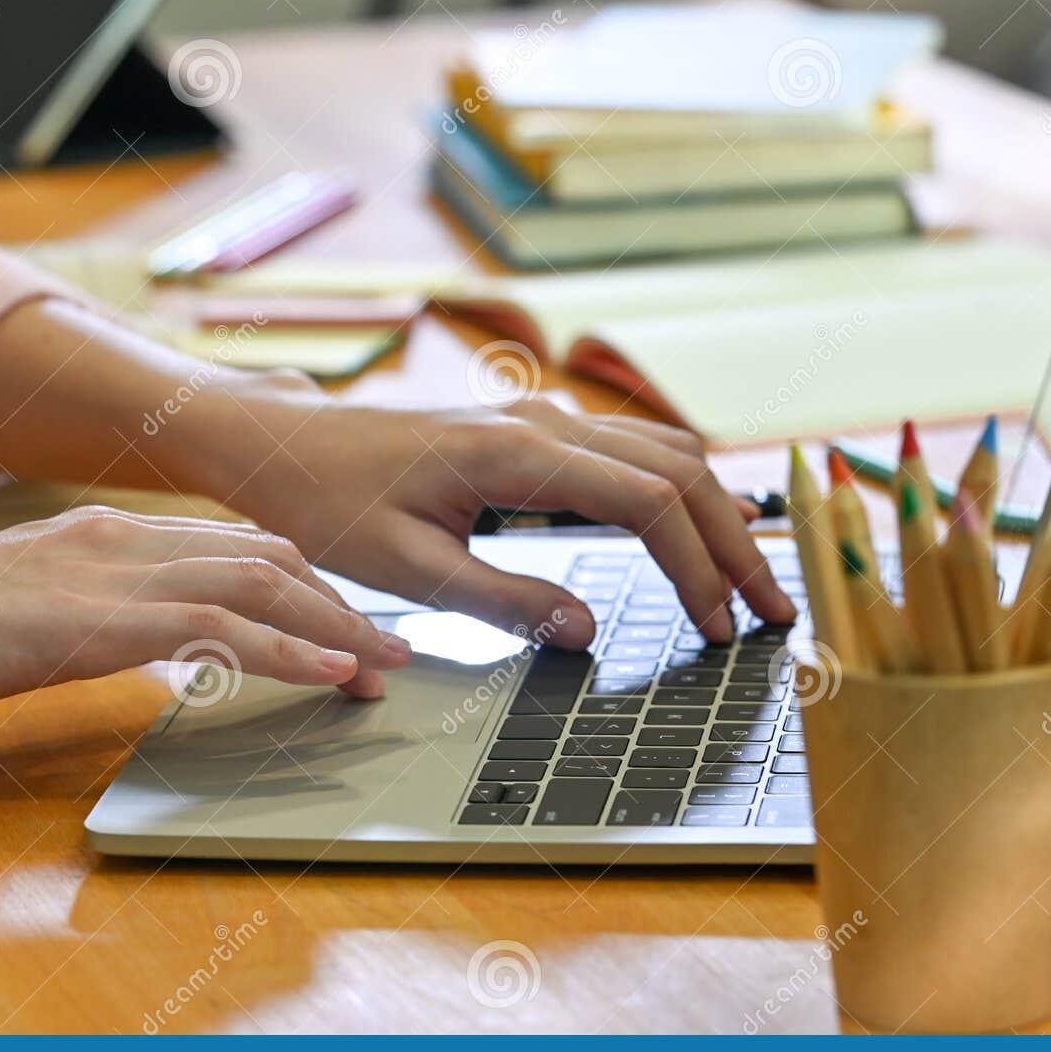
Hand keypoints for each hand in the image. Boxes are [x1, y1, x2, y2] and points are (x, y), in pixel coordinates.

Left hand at [0, 298, 794, 647]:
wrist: (279, 442)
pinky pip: (628, 450)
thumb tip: (586, 633)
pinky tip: (692, 530)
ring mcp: (537, 418)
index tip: (719, 630)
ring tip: (748, 581)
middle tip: (771, 615)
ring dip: (711, 513)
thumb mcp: (406, 567)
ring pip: (661, 453)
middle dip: (732, 545)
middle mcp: (539, 422)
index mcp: (515, 454)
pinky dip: (676, 490)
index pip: (646, 504)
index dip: (697, 569)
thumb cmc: (327, 500)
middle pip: (676, 472)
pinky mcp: (527, 429)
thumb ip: (502, 601)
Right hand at [0, 507, 413, 728]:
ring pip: (260, 583)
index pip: (226, 542)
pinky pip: (223, 631)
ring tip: (384, 663)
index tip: (336, 612)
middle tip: (385, 640)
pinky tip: (331, 674)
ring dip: (334, 624)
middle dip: (334, 597)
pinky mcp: (104, 621)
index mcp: (99, 533)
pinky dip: (290, 650)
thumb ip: (77, 612)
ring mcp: (114, 573)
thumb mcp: (18, 610)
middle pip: (262, 554)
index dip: (296, 576)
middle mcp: (119, 538)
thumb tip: (112, 637)